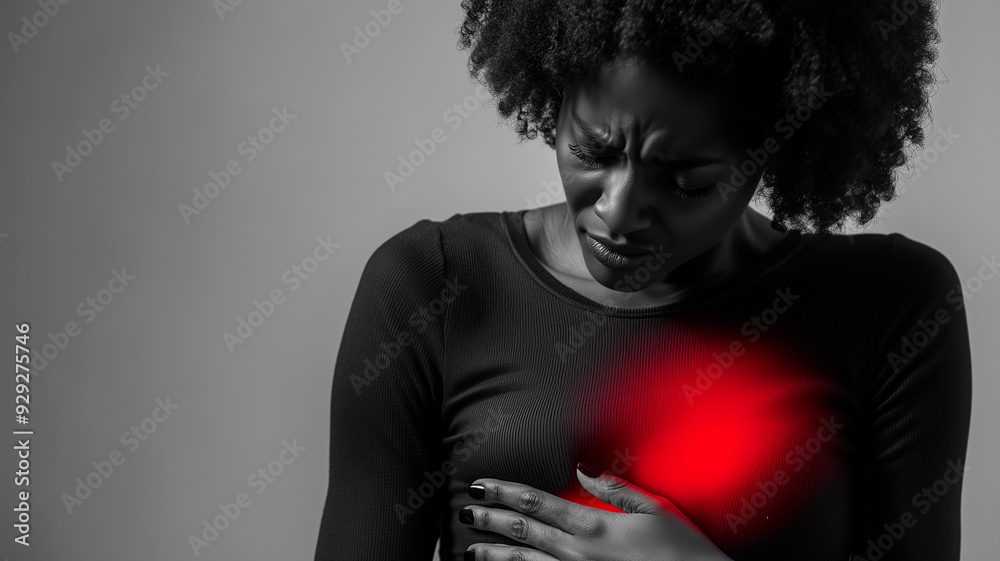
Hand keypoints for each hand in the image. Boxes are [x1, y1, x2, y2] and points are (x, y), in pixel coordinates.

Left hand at [460, 463, 732, 560]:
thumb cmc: (684, 553)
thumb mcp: (657, 510)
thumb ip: (615, 489)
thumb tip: (582, 469)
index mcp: (593, 526)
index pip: (536, 504)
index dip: (505, 492)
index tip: (481, 485)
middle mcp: (578, 555)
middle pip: (523, 534)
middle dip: (490, 522)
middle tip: (465, 512)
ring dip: (494, 558)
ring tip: (469, 551)